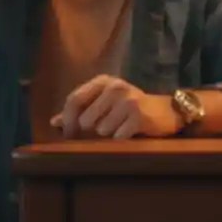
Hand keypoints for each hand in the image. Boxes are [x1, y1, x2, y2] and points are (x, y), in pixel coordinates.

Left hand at [51, 75, 179, 138]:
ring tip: (121, 128)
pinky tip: (131, 133)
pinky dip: (122, 140)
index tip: (69, 135)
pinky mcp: (139, 116)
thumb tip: (54, 122)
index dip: (68, 120)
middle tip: (103, 131)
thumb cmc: (130, 108)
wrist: (167, 111)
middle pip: (85, 119)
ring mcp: (128, 100)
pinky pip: (118, 137)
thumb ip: (80, 110)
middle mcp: (115, 86)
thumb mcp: (105, 103)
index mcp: (103, 81)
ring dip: (109, 135)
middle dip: (91, 131)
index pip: (74, 99)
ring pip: (101, 130)